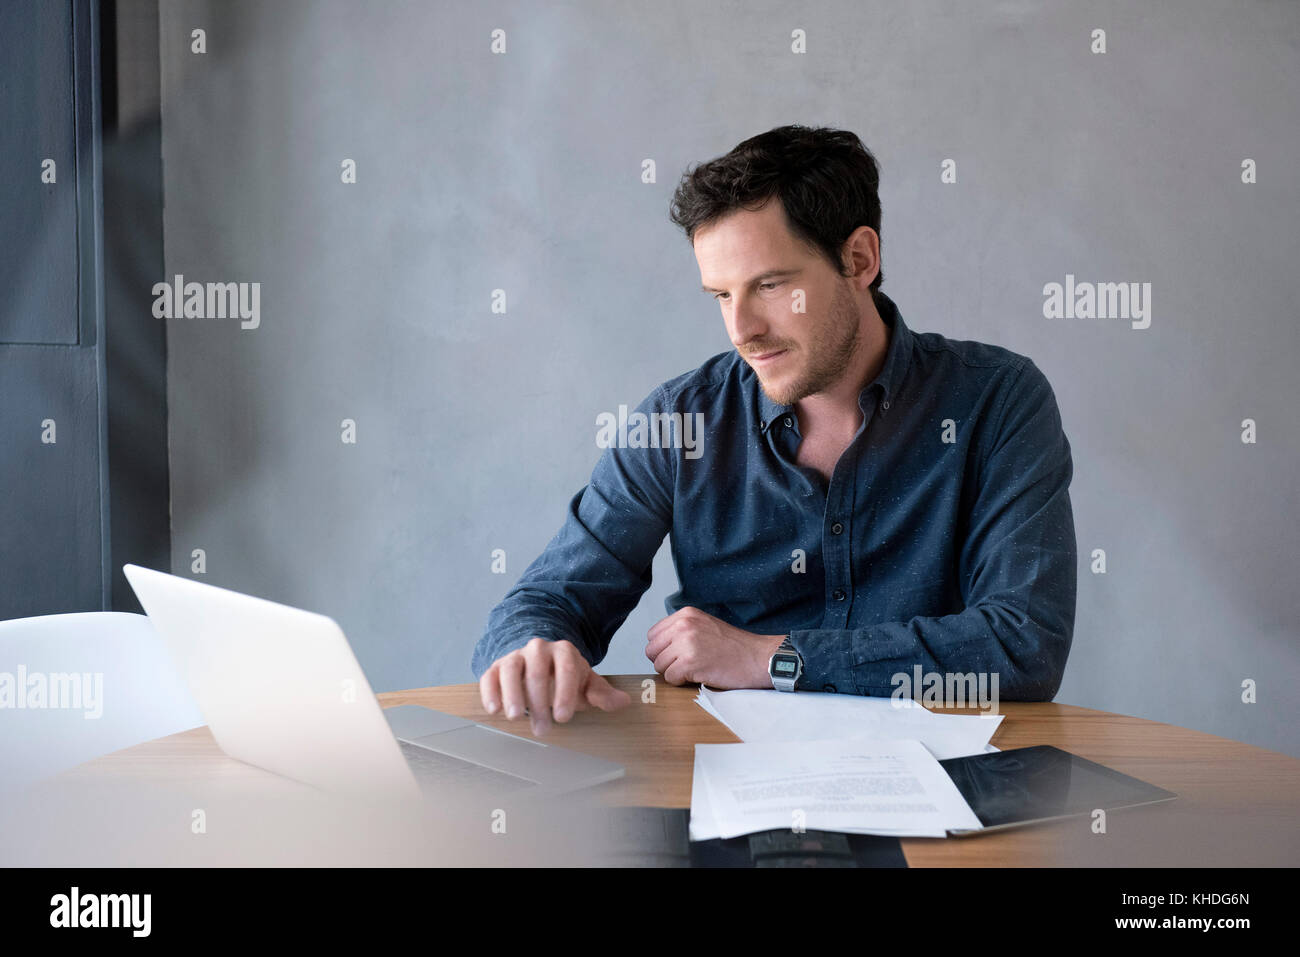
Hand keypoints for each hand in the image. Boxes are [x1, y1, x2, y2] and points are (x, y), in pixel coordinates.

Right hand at [479, 637, 630, 735]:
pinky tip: (494, 710)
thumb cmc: (565, 677)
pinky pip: (490, 676)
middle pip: (537, 671)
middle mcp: (538, 649)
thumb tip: (624, 702)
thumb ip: (602, 694)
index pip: (566, 668)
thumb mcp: (586, 683)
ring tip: (515, 717)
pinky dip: (490, 692)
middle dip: (539, 701)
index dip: (565, 692)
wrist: (539, 662)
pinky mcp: (496, 668)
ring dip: (512, 693)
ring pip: (511, 670)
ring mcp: (515, 657)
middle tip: (542, 729)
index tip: (564, 717)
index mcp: (564, 652)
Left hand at [645, 606, 785, 688]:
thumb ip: (681, 630)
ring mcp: (686, 643)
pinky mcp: (690, 662)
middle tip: (685, 665)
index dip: (663, 648)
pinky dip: (681, 682)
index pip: (653, 634)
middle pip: (652, 650)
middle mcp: (683, 625)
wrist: (759, 657)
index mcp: (685, 614)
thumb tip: (657, 647)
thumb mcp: (705, 626)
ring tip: (695, 669)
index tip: (678, 654)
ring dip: (674, 672)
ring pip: (659, 665)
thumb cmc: (735, 646)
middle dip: (665, 661)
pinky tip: (698, 676)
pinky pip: (670, 678)